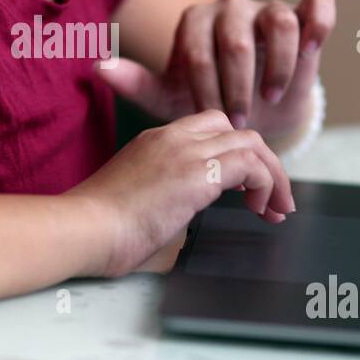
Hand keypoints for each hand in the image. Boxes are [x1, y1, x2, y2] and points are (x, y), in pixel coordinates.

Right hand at [69, 109, 295, 277]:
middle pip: (236, 130)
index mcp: (155, 142)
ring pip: (251, 143)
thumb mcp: (137, 204)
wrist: (83, 228)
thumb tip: (179, 226)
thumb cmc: (99, 230)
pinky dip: (266, 184)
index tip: (246, 189)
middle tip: (272, 200)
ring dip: (272, 175)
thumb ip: (164, 203)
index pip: (210, 128)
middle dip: (262, 162)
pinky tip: (262, 209)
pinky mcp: (197, 173)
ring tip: (276, 208)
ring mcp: (184, 151)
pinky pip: (251, 164)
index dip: (236, 154)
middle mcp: (172, 138)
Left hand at [99, 0, 334, 137]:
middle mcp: (229, 8)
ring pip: (277, 23)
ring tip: (272, 98)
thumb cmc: (207, 101)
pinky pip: (317, 4)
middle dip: (238, 87)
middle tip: (243, 120)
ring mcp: (267, 7)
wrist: (254, 113)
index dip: (206, 90)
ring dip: (277, 67)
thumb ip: (135, 84)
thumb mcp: (169, 99)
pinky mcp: (303, 12)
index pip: (198, 51)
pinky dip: (318, 22)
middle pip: (236, 41)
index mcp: (194, 22)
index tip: (214, 118)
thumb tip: (97, 66)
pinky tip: (313, 50)